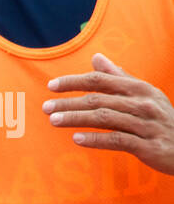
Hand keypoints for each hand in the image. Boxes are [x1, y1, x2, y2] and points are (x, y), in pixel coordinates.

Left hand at [44, 53, 173, 173]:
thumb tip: (96, 57)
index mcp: (140, 89)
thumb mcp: (143, 94)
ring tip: (54, 121)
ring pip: (105, 118)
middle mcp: (143, 104)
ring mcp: (146, 125)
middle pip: (99, 99)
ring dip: (76, 119)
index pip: (101, 80)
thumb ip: (118, 77)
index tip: (51, 86)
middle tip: (45, 107)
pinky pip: (118, 140)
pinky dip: (96, 139)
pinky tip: (76, 139)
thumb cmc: (159, 119)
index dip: (75, 81)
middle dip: (69, 103)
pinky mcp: (148, 146)